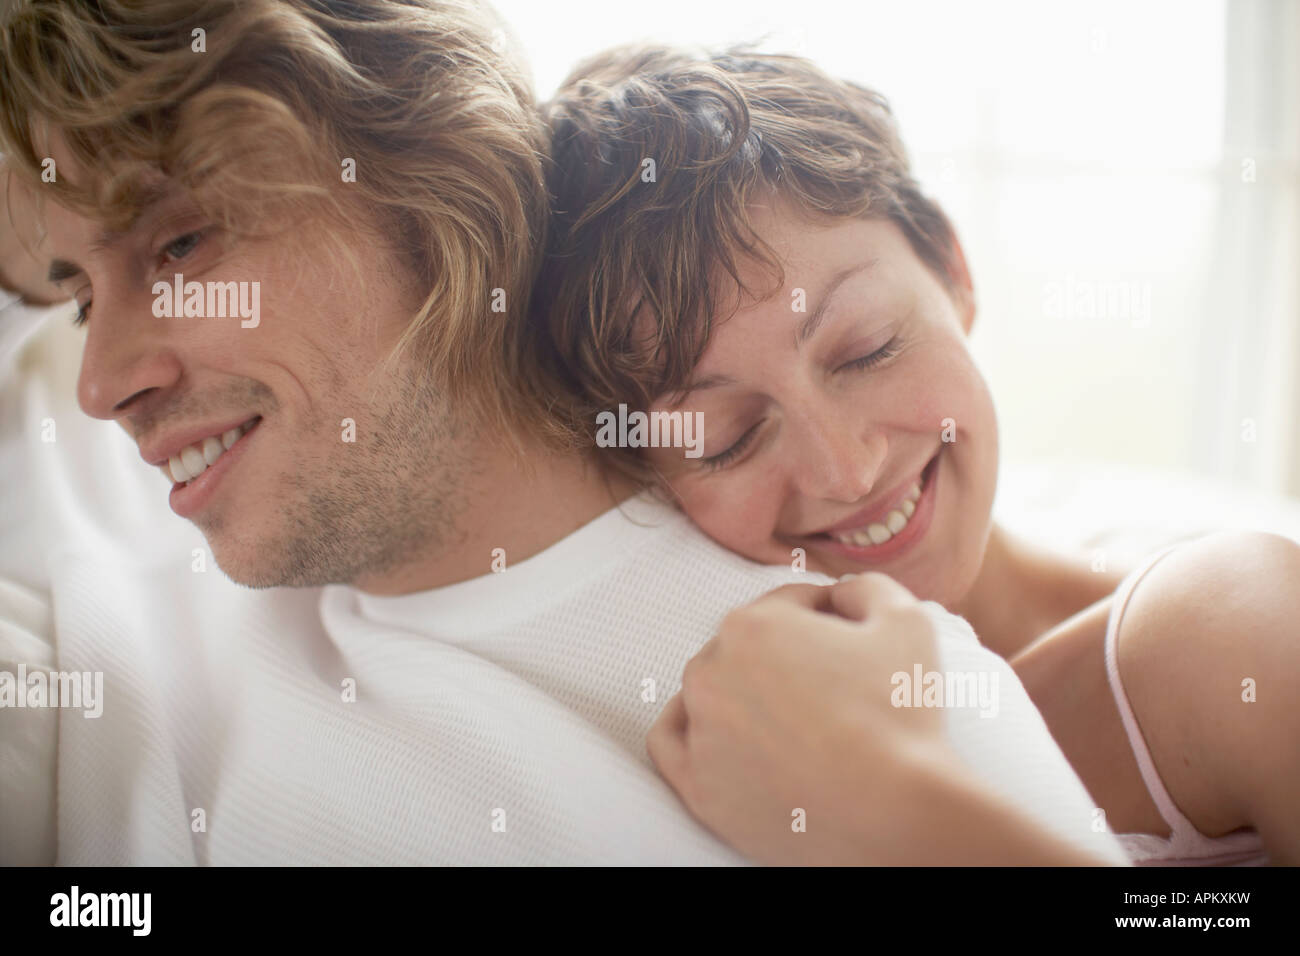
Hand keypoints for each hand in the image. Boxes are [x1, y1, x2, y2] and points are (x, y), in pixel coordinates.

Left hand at [647, 573, 952, 864]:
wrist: (897, 815)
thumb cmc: (902, 714)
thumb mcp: (904, 618)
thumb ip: (863, 587)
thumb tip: (838, 595)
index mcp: (751, 625)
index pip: (787, 606)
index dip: (827, 619)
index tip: (852, 644)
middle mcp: (710, 673)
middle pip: (744, 647)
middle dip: (782, 656)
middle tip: (828, 684)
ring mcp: (699, 733)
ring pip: (707, 691)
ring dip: (739, 690)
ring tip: (787, 712)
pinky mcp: (699, 788)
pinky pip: (670, 744)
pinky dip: (689, 729)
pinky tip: (718, 730)